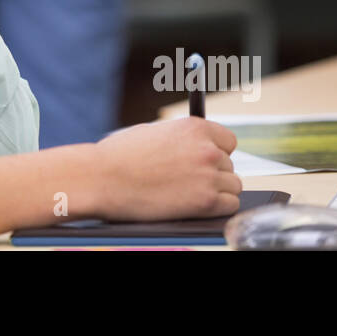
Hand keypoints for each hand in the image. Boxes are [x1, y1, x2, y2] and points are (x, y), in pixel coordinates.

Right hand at [91, 117, 241, 221]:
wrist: (103, 178)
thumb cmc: (119, 155)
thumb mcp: (153, 132)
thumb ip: (180, 138)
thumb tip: (193, 146)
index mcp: (194, 127)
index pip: (228, 141)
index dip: (217, 152)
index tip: (207, 162)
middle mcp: (207, 149)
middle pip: (229, 165)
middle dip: (213, 174)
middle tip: (192, 181)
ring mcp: (208, 176)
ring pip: (233, 186)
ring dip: (218, 191)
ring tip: (195, 194)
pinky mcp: (205, 202)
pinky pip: (229, 206)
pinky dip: (218, 208)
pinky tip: (201, 207)